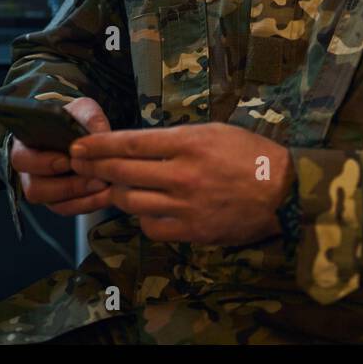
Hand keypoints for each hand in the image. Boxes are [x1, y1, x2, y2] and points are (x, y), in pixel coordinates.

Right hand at [9, 96, 112, 215]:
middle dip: (67, 186)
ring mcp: (44, 189)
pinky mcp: (60, 200)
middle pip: (35, 189)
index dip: (42, 163)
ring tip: (104, 186)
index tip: (67, 161)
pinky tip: (106, 195)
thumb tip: (100, 135)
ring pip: (53, 203)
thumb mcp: (81, 109)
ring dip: (80, 198)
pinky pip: (69, 209)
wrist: (80, 131)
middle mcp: (29, 171)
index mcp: (25, 145)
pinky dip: (87, 204)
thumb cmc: (74, 119)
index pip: (21, 159)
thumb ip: (89, 118)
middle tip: (94, 178)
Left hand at [69, 122, 293, 245]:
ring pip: (130, 201)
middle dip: (95, 168)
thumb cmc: (251, 155)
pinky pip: (150, 226)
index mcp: (188, 143)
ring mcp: (184, 205)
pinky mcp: (190, 231)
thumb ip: (176, 139)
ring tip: (113, 186)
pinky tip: (148, 208)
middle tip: (80, 165)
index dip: (98, 146)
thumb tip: (139, 146)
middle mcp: (182, 174)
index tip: (79, 146)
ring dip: (116, 193)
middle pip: (122, 172)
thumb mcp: (214, 132)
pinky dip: (143, 217)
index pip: (130, 143)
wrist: (283, 192)